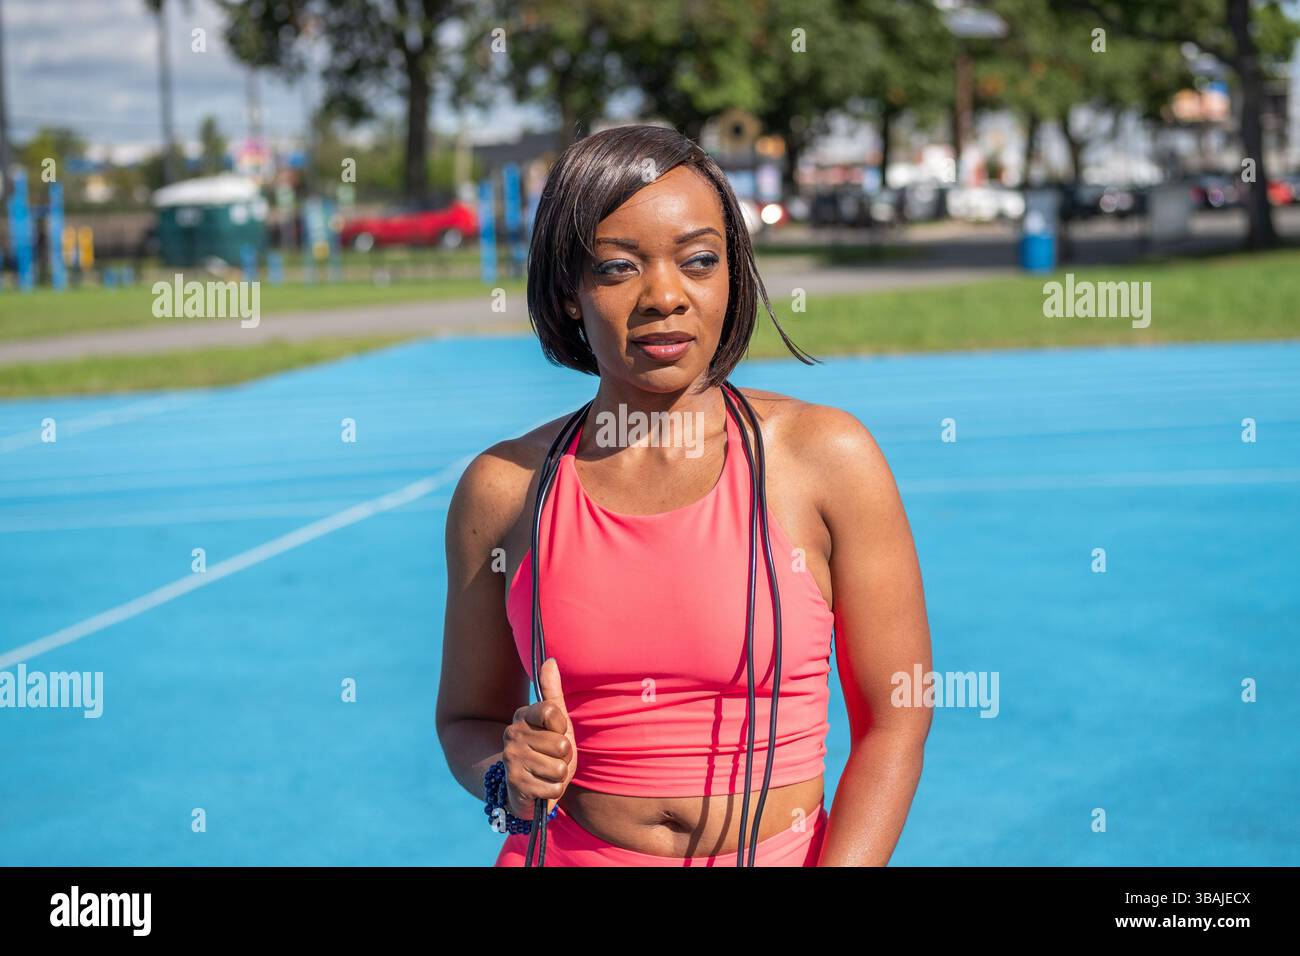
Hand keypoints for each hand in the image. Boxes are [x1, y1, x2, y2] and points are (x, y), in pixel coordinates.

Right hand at [501, 657, 575, 818]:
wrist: (528, 789)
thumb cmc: (547, 752)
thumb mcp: (556, 722)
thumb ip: (553, 692)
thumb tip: (550, 660)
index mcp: (523, 715)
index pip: (552, 711)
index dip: (562, 727)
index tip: (556, 732)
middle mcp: (512, 733)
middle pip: (561, 744)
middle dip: (564, 757)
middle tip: (552, 758)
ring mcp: (511, 758)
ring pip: (559, 768)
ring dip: (559, 775)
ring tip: (547, 773)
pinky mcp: (515, 783)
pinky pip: (553, 788)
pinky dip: (553, 791)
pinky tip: (542, 787)